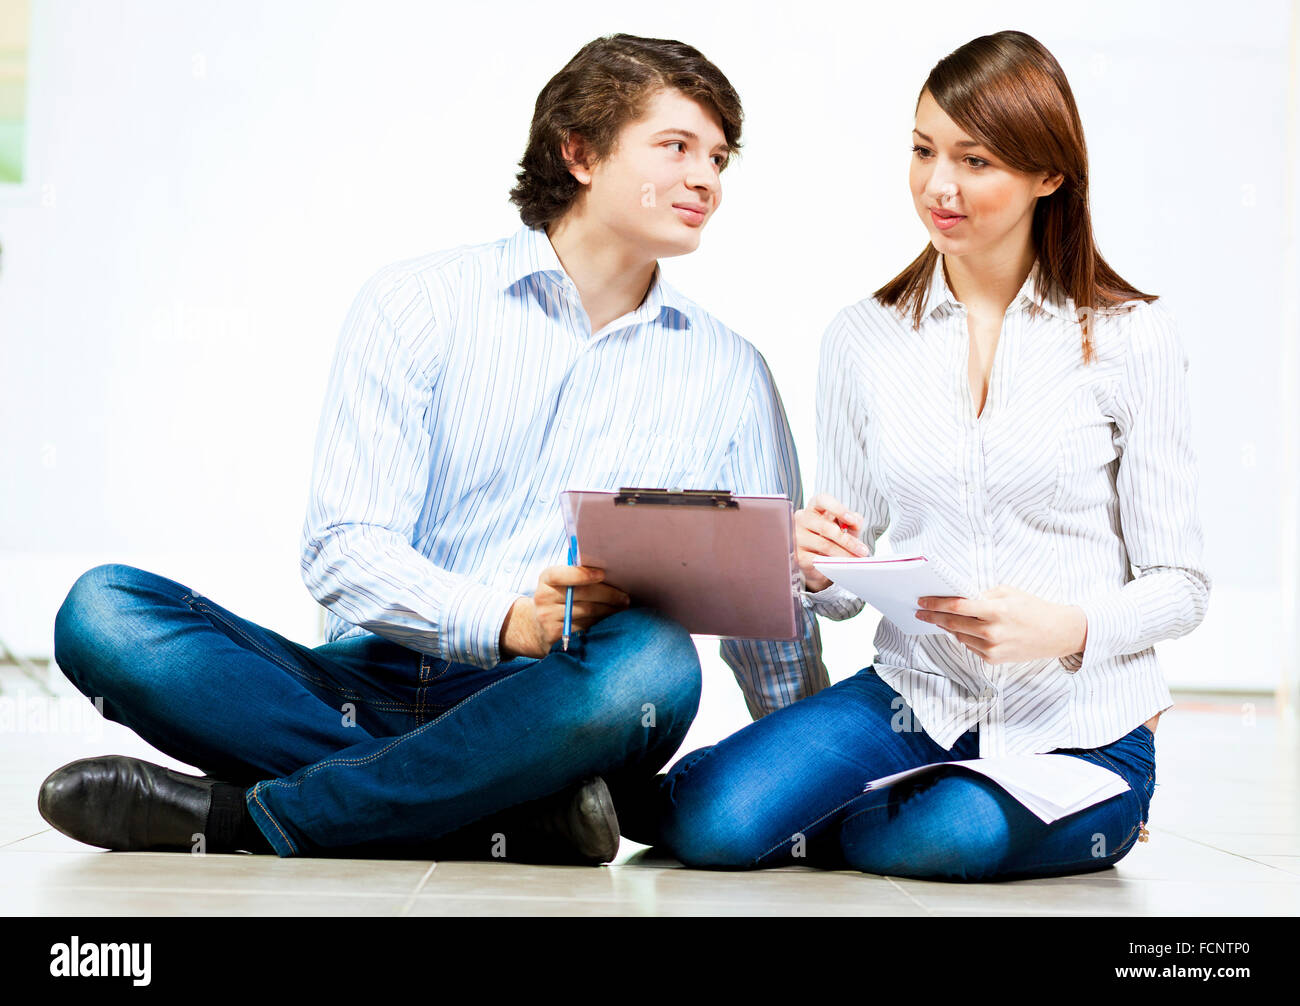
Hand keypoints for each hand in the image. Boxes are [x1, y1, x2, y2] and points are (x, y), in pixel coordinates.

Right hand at [499, 564, 630, 658]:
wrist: (536, 627)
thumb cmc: (558, 598)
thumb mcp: (560, 584)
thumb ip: (577, 575)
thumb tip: (610, 571)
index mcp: (546, 579)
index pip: (562, 574)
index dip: (583, 574)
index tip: (602, 574)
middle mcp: (543, 598)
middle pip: (582, 594)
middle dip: (608, 594)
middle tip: (625, 597)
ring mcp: (548, 618)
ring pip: (587, 612)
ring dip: (609, 610)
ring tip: (622, 607)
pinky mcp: (556, 636)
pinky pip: (586, 628)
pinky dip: (601, 623)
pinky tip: (611, 620)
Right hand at [794, 493, 870, 592]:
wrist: (816, 561)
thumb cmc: (831, 538)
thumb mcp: (845, 526)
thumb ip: (853, 520)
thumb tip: (855, 521)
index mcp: (814, 507)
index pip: (822, 500)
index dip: (837, 508)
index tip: (851, 520)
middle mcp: (802, 519)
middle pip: (825, 527)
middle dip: (848, 540)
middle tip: (862, 550)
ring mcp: (797, 537)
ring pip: (824, 545)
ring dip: (843, 554)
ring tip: (856, 559)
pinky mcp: (798, 555)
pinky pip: (817, 559)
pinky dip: (832, 563)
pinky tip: (841, 565)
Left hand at [915, 585, 1086, 664]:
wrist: (1056, 633)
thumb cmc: (1033, 608)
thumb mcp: (1008, 592)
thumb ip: (982, 595)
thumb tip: (958, 596)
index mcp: (996, 611)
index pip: (957, 607)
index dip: (936, 603)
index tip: (923, 601)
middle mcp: (992, 632)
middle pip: (952, 623)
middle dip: (933, 616)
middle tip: (921, 611)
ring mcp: (992, 648)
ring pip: (959, 636)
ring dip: (947, 627)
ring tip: (938, 618)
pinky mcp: (993, 659)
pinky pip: (970, 646)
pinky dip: (963, 636)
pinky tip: (961, 629)